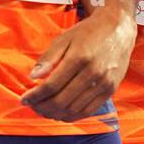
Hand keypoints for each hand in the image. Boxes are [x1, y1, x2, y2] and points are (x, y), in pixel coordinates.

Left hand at [20, 9, 135, 121]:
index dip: (35, 95)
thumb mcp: (65, 38)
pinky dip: (72, 116)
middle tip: (32, 106)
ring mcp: (103, 83)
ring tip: (43, 110)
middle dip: (42, 107)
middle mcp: (93, 72)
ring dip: (55, 114)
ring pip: (74, 109)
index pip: (52, 85)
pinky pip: (88, 111)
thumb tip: (32, 76)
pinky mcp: (111, 90)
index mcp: (79, 57)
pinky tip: (61, 113)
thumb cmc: (89, 31)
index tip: (24, 99)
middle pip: (61, 100)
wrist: (119, 28)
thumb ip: (49, 58)